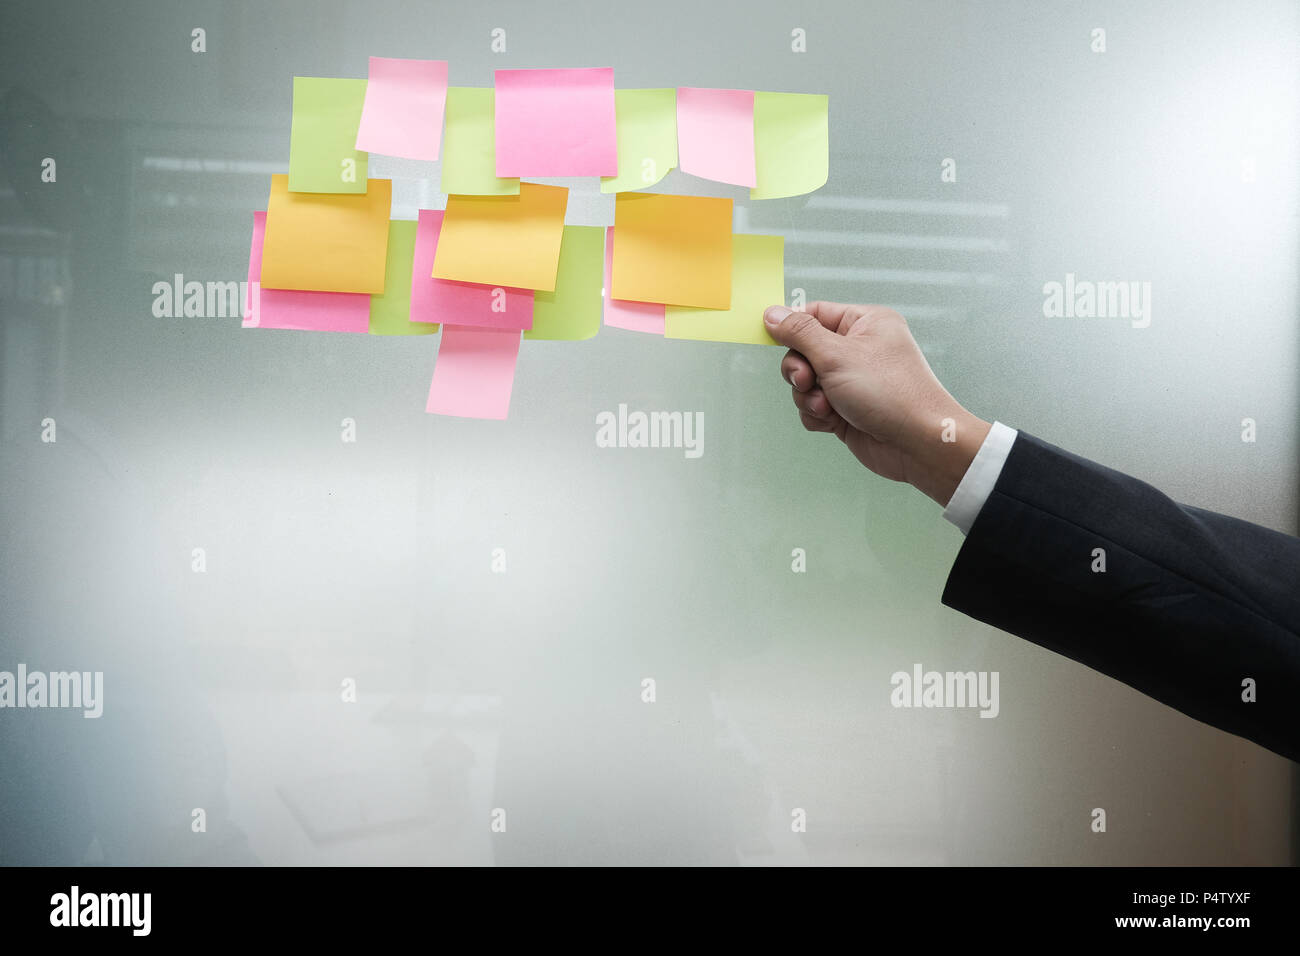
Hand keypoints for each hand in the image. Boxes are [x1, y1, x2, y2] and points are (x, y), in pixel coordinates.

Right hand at [763, 302, 991, 507]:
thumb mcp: (836, 355)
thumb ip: (799, 332)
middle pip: (803, 350)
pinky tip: (832, 421)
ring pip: (805, 382)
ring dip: (807, 396)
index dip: (791, 327)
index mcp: (864, 323)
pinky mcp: (846, 409)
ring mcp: (851, 381)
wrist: (917, 444)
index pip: (814, 313)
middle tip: (807, 380)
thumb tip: (772, 313)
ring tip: (827, 406)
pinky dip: (816, 415)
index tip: (772, 337)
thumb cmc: (890, 393)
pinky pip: (813, 406)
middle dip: (800, 370)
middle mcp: (858, 350)